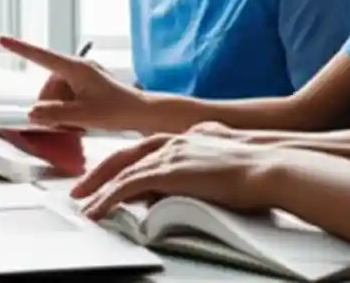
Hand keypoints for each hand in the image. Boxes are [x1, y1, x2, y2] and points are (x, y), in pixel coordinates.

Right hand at [0, 36, 148, 131]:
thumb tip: (32, 112)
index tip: (1, 39)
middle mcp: (78, 67)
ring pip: (57, 93)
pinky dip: (68, 109)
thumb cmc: (116, 111)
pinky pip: (67, 96)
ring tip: (76, 125)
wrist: (142, 112)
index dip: (20, 48)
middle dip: (51, 106)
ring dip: (60, 110)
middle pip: (49, 85)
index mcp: (75, 68)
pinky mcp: (88, 84)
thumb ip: (55, 114)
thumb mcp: (83, 116)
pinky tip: (80, 121)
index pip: (41, 56)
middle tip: (64, 125)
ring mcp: (84, 75)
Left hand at [71, 133, 276, 219]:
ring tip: (84, 206)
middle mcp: (171, 142)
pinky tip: (98, 211)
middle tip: (80, 190)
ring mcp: (169, 155)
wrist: (268, 166)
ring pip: (121, 173)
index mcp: (184, 138)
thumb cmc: (255, 170)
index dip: (121, 164)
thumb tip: (186, 185)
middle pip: (123, 157)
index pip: (142, 151)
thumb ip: (197, 171)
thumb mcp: (219, 165)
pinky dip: (108, 200)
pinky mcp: (168, 172)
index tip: (107, 175)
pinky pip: (127, 187)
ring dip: (99, 191)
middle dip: (99, 175)